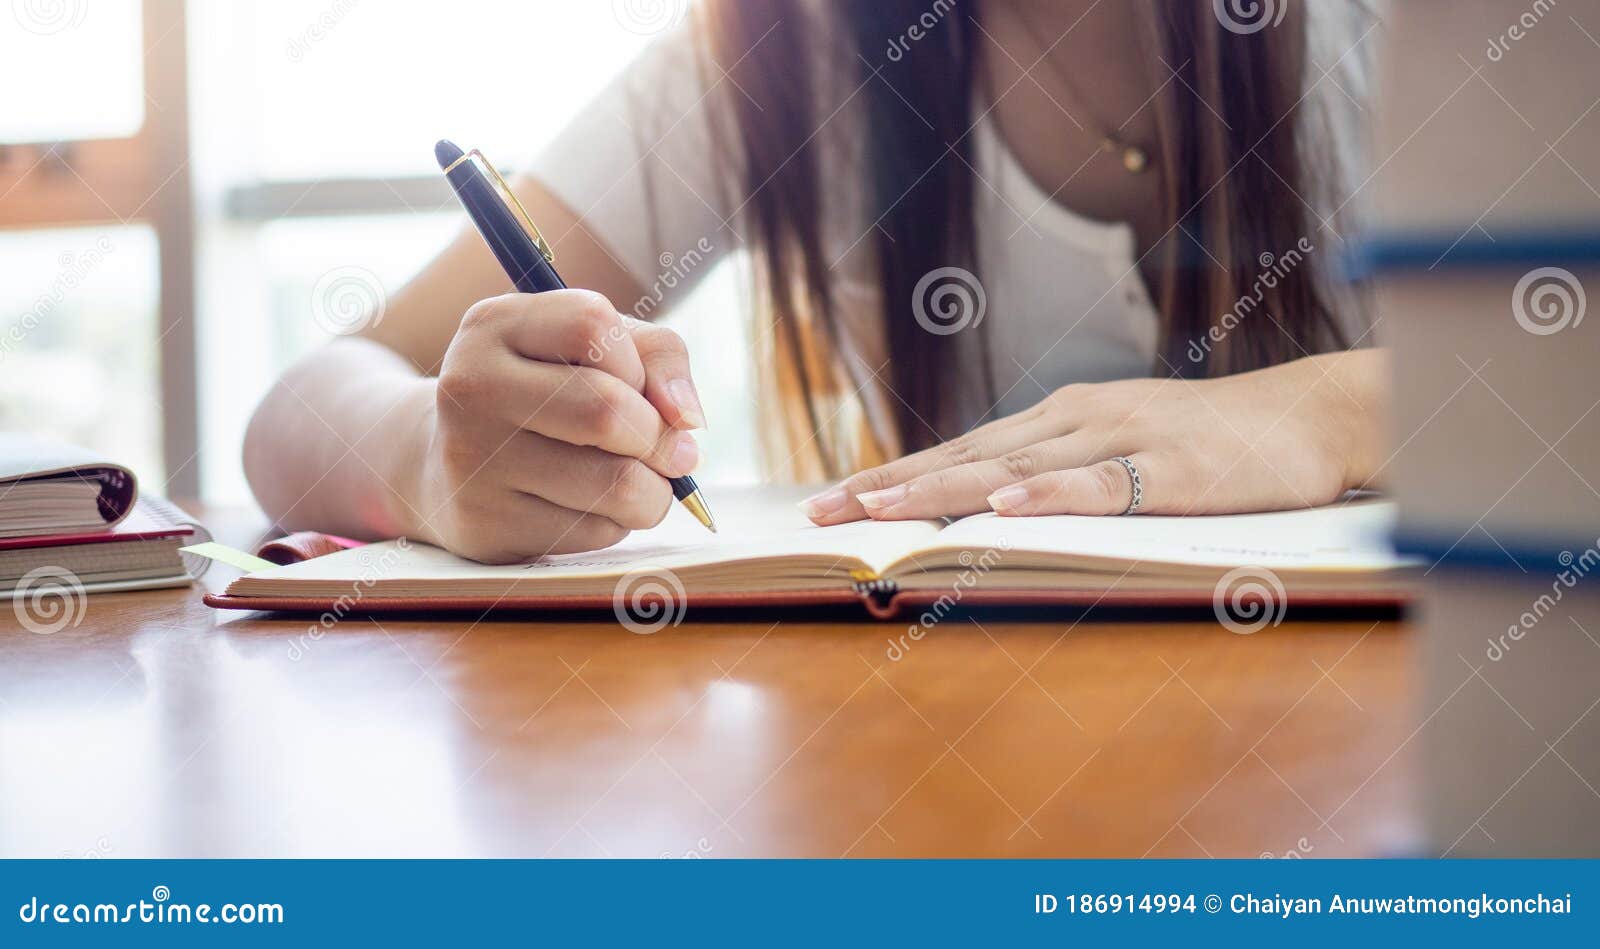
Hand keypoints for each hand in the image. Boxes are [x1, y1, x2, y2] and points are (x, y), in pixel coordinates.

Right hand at [412, 290, 705, 561]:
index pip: (592, 325)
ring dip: (654, 490)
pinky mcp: (487, 525)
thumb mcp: (590, 350)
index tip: (639, 388)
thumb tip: (687, 419)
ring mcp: (474, 460)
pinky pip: (596, 531)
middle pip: (607, 410)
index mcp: (495, 325)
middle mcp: (472, 386)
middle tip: (672, 452)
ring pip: (616, 483)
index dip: (638, 363)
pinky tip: (591, 507)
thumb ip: (656, 356)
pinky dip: (618, 523)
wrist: (444, 467)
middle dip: (661, 438)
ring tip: (640, 482)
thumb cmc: (543, 397)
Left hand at [801, 354, 1378, 522]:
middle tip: (821, 517)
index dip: (894, 476)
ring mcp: (1120, 437)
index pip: (960, 452)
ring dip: (940, 489)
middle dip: (887, 486)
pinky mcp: (1169, 466)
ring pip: (1012, 467)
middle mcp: (1075, 419)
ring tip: (878, 508)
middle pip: (965, 458)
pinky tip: (1003, 505)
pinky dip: (1048, 492)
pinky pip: (1099, 481)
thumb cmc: (1217, 445)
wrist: (1310, 417)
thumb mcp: (1128, 452)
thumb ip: (1067, 474)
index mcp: (1062, 419)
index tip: (833, 503)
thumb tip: (997, 510)